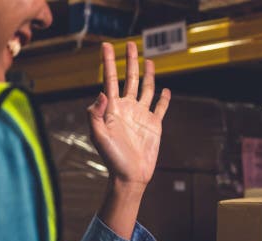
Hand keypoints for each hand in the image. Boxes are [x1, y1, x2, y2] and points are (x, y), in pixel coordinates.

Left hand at [89, 41, 170, 239]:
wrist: (130, 176)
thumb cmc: (112, 158)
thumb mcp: (99, 136)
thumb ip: (96, 114)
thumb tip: (101, 93)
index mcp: (113, 108)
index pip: (110, 79)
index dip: (109, 62)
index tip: (106, 46)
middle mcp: (127, 108)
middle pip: (130, 78)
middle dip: (130, 61)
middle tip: (130, 44)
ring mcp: (142, 116)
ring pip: (146, 89)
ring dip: (148, 75)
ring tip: (148, 60)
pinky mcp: (155, 125)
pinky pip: (160, 108)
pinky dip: (164, 99)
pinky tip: (165, 90)